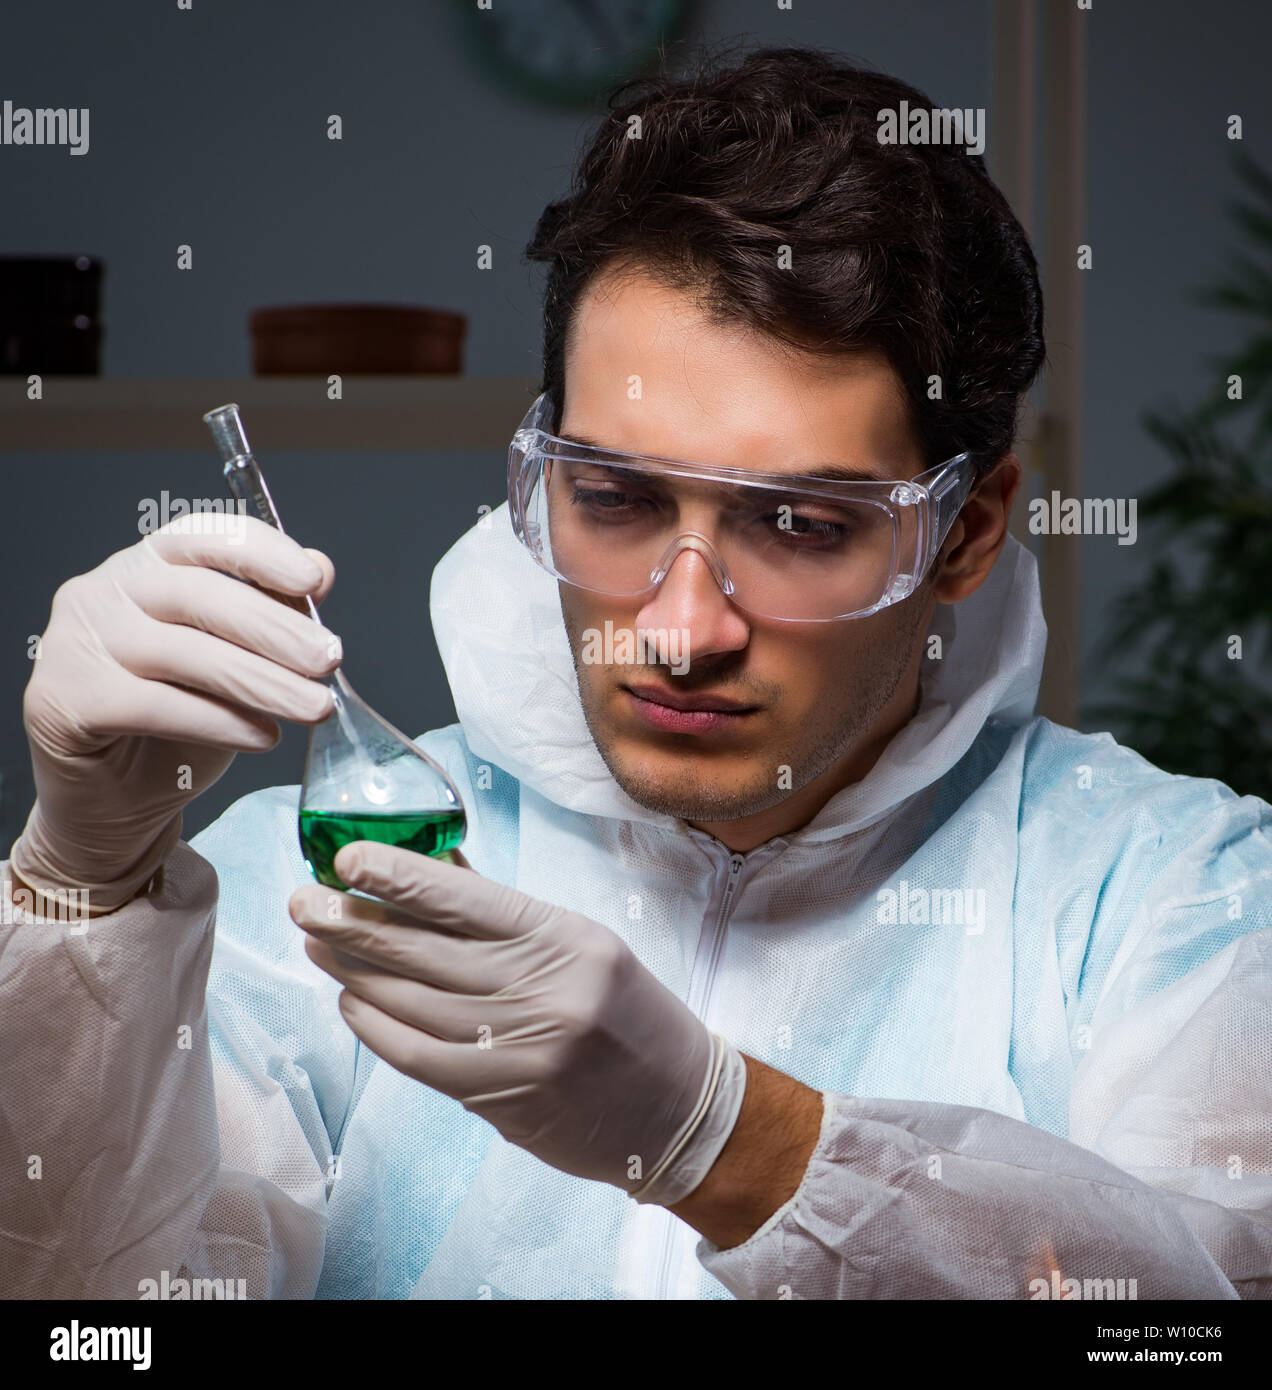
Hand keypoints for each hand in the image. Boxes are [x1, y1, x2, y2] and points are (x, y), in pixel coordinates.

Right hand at [14, 515, 340, 909]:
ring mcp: (77, 642)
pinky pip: (154, 706)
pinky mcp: (65, 698)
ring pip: (184, 653)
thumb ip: (271, 611)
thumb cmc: (179, 721)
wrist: (116, 798)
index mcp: (146, 565)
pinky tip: (264, 736)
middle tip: (330, 659)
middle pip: (198, 595)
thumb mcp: (237, 661)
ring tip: (316, 706)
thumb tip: (321, 566)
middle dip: (275, 629)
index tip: (312, 583)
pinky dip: (218, 721)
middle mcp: (105, 591)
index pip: (201, 537)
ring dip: (262, 682)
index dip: (260, 553)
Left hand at [289, 841, 747, 1204]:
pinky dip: (375, 1026)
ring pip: (409, 1001)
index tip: (346, 860)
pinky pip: (416, 1055)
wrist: (677, 1106)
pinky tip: (351, 1000)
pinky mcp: (499, 1097)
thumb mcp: (580, 944)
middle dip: (352, 923)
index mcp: (564, 939)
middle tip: (304, 901)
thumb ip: (505, 916)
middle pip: (422, 950)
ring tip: (318, 943)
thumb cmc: (627, 1011)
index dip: (398, 877)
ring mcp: (518, 1048)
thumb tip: (431, 874)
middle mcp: (540, 990)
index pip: (464, 898)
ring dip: (353, 970)